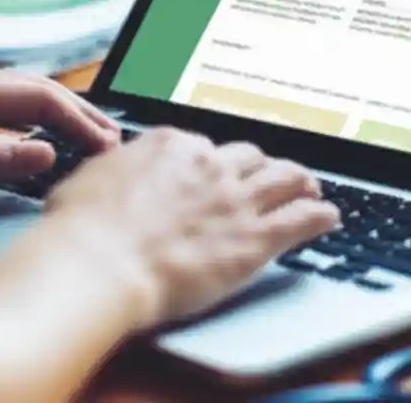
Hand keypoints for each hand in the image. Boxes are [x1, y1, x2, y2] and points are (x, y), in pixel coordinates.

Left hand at [0, 66, 119, 207]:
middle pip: (32, 89)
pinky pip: (0, 112)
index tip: (104, 147)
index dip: (74, 120)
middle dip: (77, 112)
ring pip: (19, 98)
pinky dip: (32, 125)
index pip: (32, 97)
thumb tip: (40, 153)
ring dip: (58, 116)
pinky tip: (41, 143)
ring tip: (90, 139)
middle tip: (114, 140)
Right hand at [45, 128, 339, 327]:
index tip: (216, 170)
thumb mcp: (89, 178)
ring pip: (285, 178)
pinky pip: (302, 219)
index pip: (204, 146)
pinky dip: (320, 215)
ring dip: (301, 180)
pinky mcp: (255, 239)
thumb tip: (114, 169)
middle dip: (259, 167)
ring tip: (311, 186)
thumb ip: (116, 170)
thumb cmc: (82, 228)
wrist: (99, 264)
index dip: (213, 162)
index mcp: (171, 145)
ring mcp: (236, 200)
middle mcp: (210, 165)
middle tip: (266, 177)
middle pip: (249, 158)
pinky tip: (329, 216)